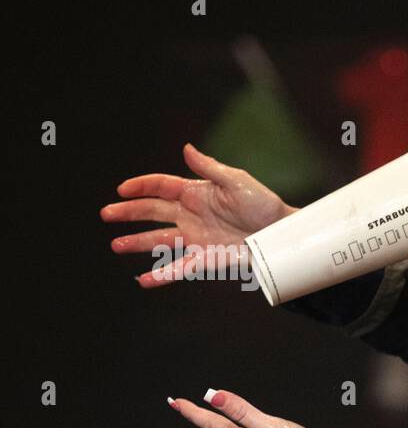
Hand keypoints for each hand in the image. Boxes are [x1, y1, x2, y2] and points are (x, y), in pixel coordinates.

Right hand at [101, 144, 296, 285]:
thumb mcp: (236, 181)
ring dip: (137, 243)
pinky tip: (144, 279)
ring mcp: (196, 237)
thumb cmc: (262, 204)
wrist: (280, 233)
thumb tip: (186, 148)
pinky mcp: (206, 258)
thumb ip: (209, 167)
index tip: (122, 190)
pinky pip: (179, 267)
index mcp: (196, 193)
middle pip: (152, 212)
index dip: (140, 187)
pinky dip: (162, 274)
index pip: (161, 187)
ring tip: (116, 245)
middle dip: (128, 213)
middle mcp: (191, 215)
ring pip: (159, 240)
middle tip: (106, 214)